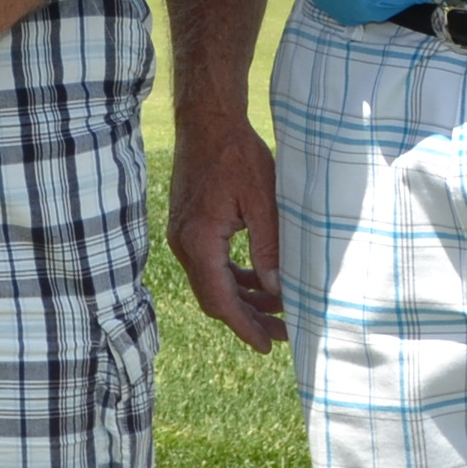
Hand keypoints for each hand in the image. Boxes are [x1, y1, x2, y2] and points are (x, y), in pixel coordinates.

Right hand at [168, 114, 287, 350]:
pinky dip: (233, 277)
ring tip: (278, 309)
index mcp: (199, 241)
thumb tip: (277, 290)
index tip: (268, 346)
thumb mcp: (263, 201)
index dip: (245, 327)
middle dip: (248, 318)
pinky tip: (257, 280)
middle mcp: (184, 243)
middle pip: (213, 298)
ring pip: (212, 282)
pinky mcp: (189, 226)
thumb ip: (269, 248)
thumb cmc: (237, 155)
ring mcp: (183, 235)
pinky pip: (210, 264)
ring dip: (243, 298)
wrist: (208, 121)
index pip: (220, 300)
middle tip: (283, 334)